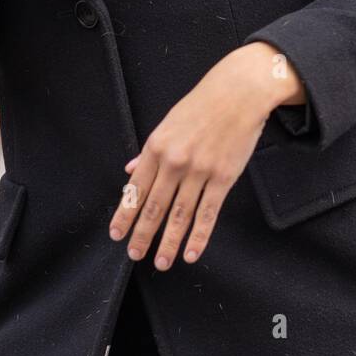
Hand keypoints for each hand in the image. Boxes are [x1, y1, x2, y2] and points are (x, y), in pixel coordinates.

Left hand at [109, 46, 287, 268]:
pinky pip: (208, 214)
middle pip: (154, 207)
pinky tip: (190, 253)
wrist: (239, 93)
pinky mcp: (223, 178)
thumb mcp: (168, 124)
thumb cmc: (203, 105)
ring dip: (168, 243)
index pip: (135, 189)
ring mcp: (199, 171)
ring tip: (161, 262)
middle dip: (142, 235)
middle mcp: (174, 161)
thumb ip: (148, 152)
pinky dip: (198, 237)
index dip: (125, 215)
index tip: (117, 233)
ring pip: (179, 215)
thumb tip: (130, 171)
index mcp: (157, 147)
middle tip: (134, 254)